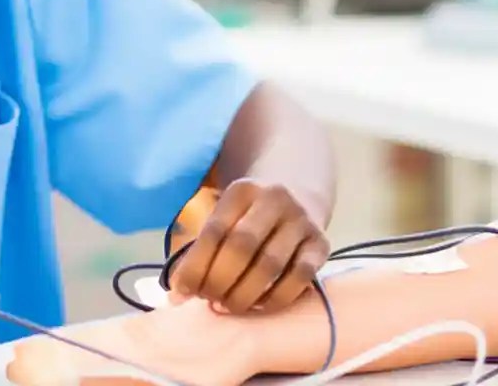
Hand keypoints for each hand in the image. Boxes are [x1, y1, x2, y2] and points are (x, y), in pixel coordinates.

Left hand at [168, 179, 328, 313]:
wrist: (299, 198)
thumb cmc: (249, 219)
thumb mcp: (225, 219)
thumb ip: (201, 252)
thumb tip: (177, 295)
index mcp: (242, 190)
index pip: (214, 230)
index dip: (196, 265)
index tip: (182, 291)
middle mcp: (275, 199)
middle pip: (242, 246)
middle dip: (219, 280)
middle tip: (208, 299)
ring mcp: (301, 220)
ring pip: (270, 265)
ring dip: (244, 294)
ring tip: (228, 306)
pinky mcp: (321, 244)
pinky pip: (299, 278)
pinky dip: (275, 298)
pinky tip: (258, 306)